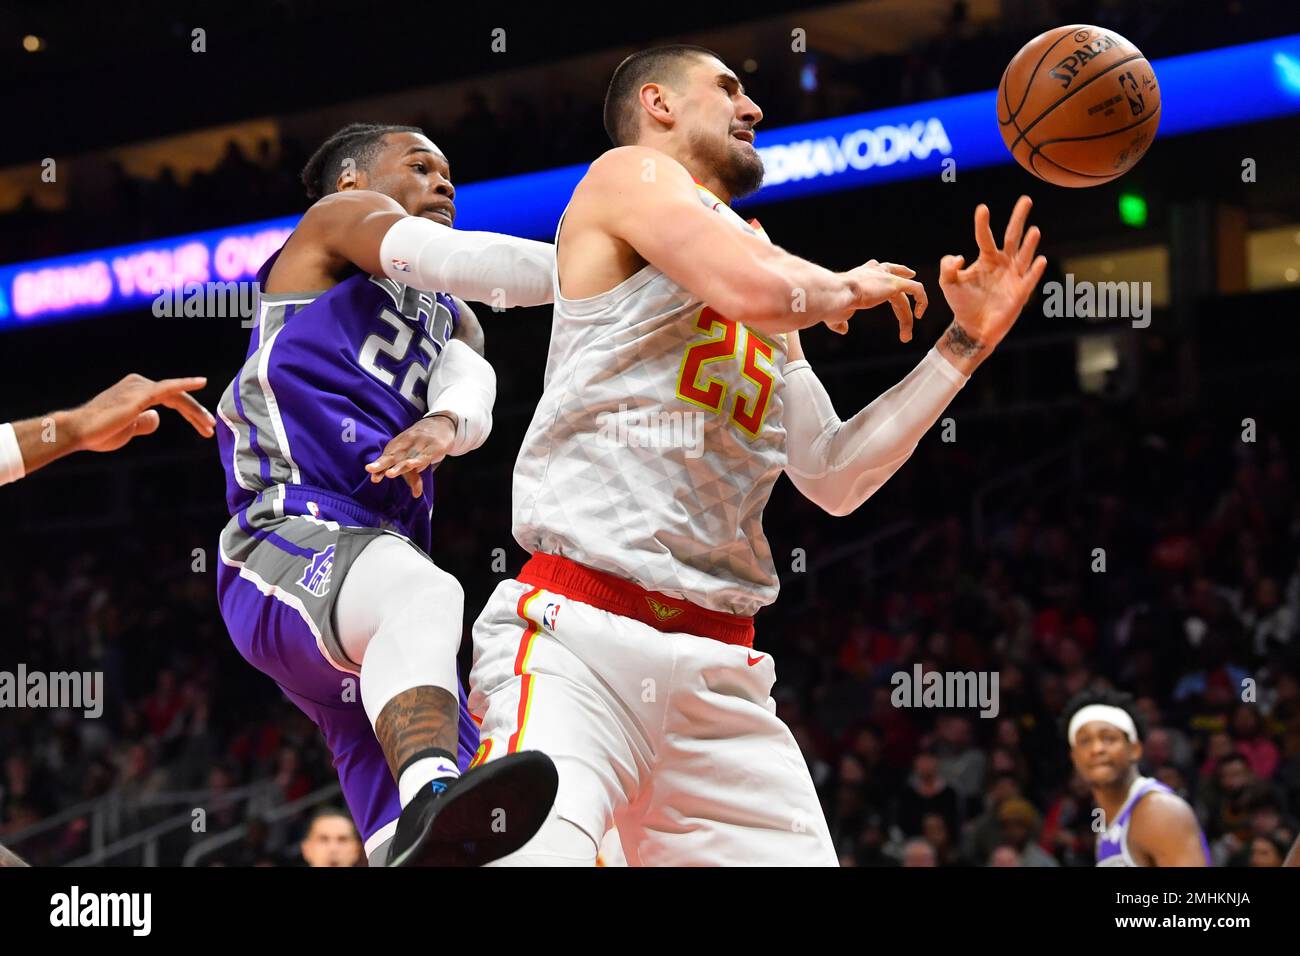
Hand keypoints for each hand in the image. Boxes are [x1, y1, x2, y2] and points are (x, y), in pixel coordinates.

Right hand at [71, 373, 214, 452]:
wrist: (78, 432)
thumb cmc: (100, 432)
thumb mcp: (129, 429)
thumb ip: (144, 422)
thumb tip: (157, 417)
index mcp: (137, 391)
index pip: (172, 400)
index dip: (190, 414)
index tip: (204, 429)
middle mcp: (140, 384)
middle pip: (177, 398)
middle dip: (195, 414)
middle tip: (210, 428)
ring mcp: (140, 387)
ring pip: (177, 397)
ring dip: (195, 412)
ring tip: (209, 426)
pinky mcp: (140, 394)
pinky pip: (168, 388)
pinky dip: (185, 384)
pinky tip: (202, 382)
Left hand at [364, 414, 456, 497]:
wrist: (441, 423)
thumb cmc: (422, 443)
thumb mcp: (415, 457)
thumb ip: (413, 476)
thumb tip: (416, 495)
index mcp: (399, 445)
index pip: (387, 457)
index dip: (378, 465)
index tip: (369, 470)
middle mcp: (407, 444)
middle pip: (394, 456)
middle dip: (382, 464)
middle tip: (371, 469)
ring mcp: (420, 444)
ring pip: (409, 457)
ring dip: (399, 466)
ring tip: (390, 474)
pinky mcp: (434, 446)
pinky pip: (425, 455)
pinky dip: (418, 460)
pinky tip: (412, 465)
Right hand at [827, 260, 926, 338]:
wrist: (836, 294)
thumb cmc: (833, 304)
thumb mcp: (836, 314)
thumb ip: (841, 321)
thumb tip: (843, 329)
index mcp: (863, 275)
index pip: (884, 270)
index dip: (898, 272)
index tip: (910, 274)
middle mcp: (876, 272)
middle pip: (897, 289)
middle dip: (903, 307)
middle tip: (907, 326)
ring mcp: (886, 277)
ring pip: (905, 297)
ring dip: (906, 317)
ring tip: (906, 335)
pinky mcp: (895, 283)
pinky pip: (917, 289)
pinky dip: (922, 301)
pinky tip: (919, 315)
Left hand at [936, 196, 1046, 370]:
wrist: (973, 328)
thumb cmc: (962, 304)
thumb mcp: (948, 283)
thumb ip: (948, 267)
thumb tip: (960, 256)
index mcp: (986, 258)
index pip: (985, 236)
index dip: (983, 223)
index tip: (982, 208)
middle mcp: (1003, 263)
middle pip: (1012, 236)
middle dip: (1018, 218)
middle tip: (1026, 199)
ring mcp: (1014, 276)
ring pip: (1023, 255)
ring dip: (1029, 243)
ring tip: (1033, 230)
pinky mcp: (1021, 292)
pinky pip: (1029, 279)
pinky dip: (1034, 270)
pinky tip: (1039, 260)